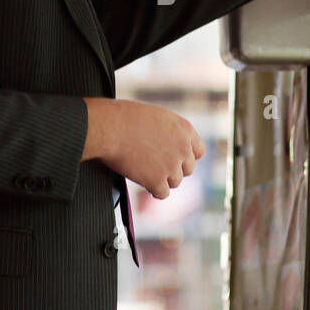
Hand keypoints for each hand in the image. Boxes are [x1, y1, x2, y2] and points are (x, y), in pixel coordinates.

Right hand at [82, 98, 204, 200]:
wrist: (111, 128)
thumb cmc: (125, 117)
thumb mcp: (157, 116)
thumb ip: (170, 131)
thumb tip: (170, 144)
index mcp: (184, 129)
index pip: (198, 151)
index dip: (186, 156)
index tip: (177, 160)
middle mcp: (183, 148)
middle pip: (188, 169)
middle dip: (174, 169)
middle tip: (158, 167)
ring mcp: (171, 166)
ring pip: (175, 182)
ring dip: (163, 179)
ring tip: (147, 173)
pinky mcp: (157, 180)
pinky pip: (162, 193)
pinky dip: (154, 190)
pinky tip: (146, 184)